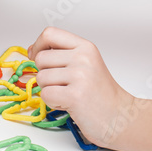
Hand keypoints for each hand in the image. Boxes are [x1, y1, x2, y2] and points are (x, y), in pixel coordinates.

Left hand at [28, 26, 134, 146]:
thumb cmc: (100, 93)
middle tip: (63, 84)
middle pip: (40, 58)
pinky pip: (45, 95)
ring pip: (41, 78)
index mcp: (85, 47)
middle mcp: (83, 58)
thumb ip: (60, 54)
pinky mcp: (75, 96)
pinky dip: (53, 102)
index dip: (38, 45)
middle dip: (45, 74)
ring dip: (50, 90)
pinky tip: (69, 103)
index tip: (37, 56)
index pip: (49, 34)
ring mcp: (80, 76)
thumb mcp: (84, 64)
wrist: (120, 117)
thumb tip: (32, 50)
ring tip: (69, 94)